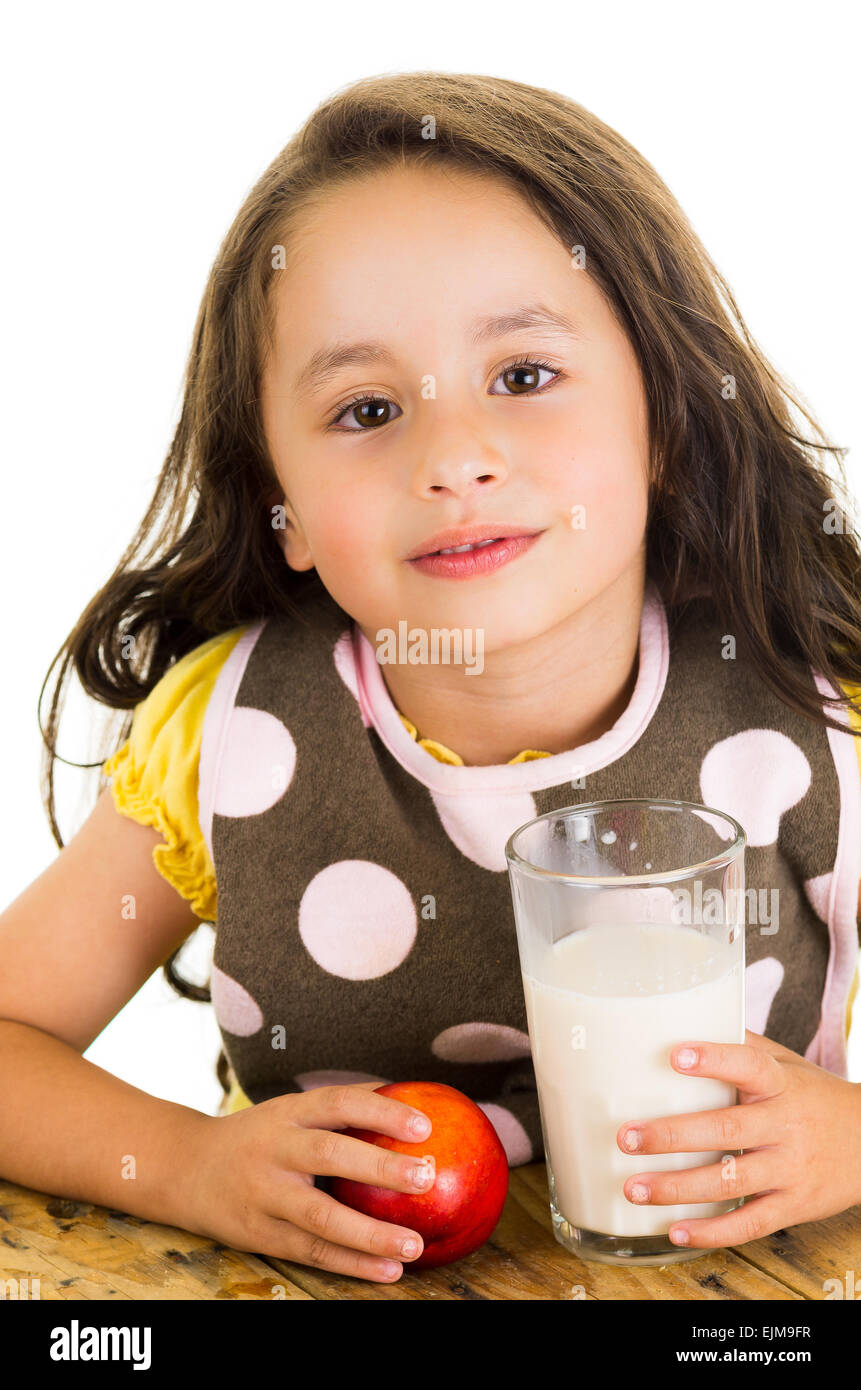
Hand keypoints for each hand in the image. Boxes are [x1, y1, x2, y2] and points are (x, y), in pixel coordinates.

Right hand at [182, 1082, 435, 1281]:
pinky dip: (351, 1264)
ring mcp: (265, 1195)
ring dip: (371, 1234)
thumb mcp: (288, 1112)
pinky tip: (387, 1270)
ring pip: (320, 1217)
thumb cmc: (257, 1137)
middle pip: (330, 1156)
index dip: (380, 1111)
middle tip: (427, 1178)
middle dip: (381, 1168)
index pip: (337, 1103)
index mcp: (287, 1113)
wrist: (185, 1169)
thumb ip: (340, 1110)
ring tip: (414, 1245)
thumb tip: (411, 1099)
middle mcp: (275, 1150)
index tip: (423, 1126)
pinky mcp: (260, 1235)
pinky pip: (311, 1251)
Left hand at [616, 1028, 860, 1249]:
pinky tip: (675, 1230)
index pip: (748, 1065)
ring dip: (678, 1187)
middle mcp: (785, 1125)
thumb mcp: (786, 1064)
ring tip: (635, 1188)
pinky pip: (750, 1223)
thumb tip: (686, 1017)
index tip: (675, 1056)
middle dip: (672, 1135)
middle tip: (627, 1137)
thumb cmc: (813, 1097)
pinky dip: (712, 1232)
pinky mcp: (794, 1206)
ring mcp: (790, 1169)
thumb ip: (741, 1045)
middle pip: (726, 1129)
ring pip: (731, 1181)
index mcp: (780, 1084)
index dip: (713, 1060)